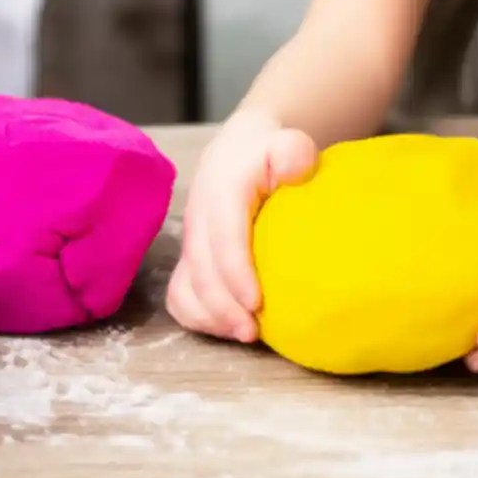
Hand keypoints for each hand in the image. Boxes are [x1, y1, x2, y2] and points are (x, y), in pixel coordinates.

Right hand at [166, 111, 316, 342]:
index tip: (257, 303)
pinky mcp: (189, 259)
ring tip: (242, 335)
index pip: (223, 235)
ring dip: (210, 317)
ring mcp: (191, 241)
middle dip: (223, 306)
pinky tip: (227, 327)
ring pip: (185, 287)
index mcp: (221, 191)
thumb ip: (292, 151)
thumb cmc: (270, 154)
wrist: (239, 150)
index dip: (235, 272)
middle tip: (253, 333)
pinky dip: (198, 316)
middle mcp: (199, 218)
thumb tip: (297, 169)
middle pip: (201, 269)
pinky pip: (180, 294)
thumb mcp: (286, 142)